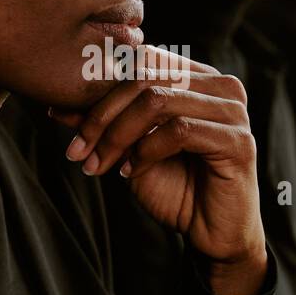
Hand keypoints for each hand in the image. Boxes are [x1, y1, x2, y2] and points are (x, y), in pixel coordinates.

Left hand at [49, 46, 267, 294]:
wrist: (211, 235)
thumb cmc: (176, 188)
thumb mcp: (130, 150)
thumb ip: (104, 123)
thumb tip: (57, 104)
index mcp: (197, 77)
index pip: (141, 60)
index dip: (99, 89)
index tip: (66, 122)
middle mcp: (220, 85)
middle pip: (145, 76)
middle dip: (102, 115)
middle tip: (77, 149)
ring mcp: (233, 110)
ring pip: (158, 100)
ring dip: (118, 135)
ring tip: (100, 163)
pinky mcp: (238, 140)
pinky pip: (180, 130)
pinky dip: (146, 150)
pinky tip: (130, 171)